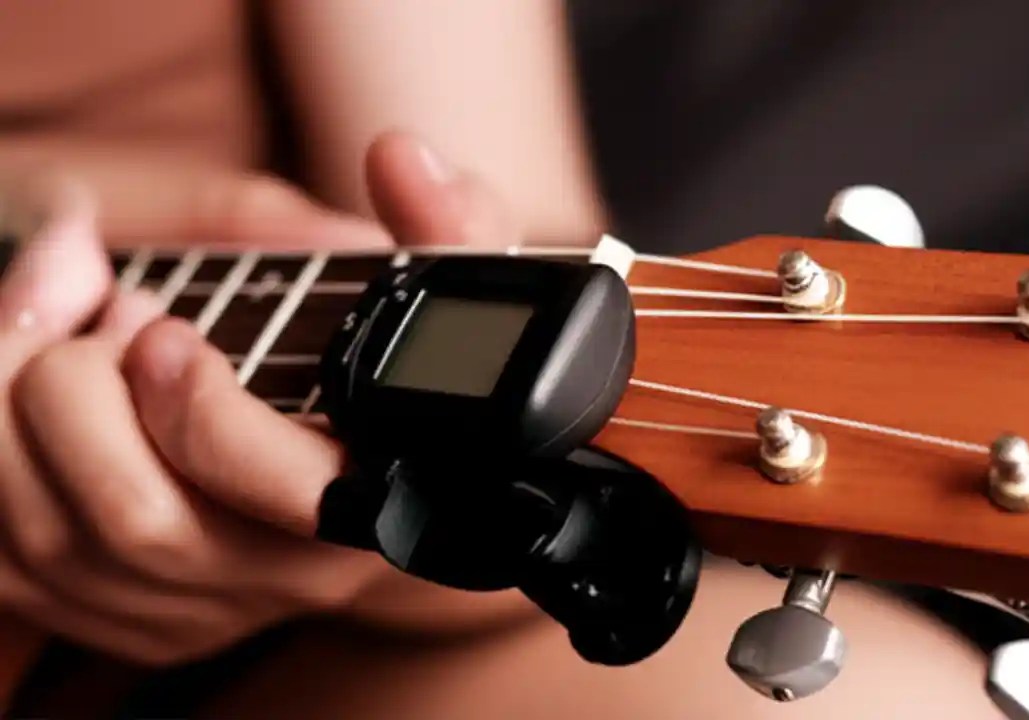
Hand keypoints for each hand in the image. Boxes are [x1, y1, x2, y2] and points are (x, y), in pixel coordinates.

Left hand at [0, 132, 529, 664]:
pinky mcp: (121, 622)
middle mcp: (289, 574)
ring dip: (15, 402)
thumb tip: (404, 164)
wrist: (273, 425)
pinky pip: (15, 565)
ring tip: (67, 331)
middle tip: (108, 313)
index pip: (298, 497)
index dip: (213, 417)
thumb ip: (423, 212)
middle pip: (145, 525)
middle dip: (82, 390)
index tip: (167, 332)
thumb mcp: (406, 276)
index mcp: (377, 490)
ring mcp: (199, 609)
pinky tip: (33, 394)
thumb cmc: (339, 338)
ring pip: (57, 541)